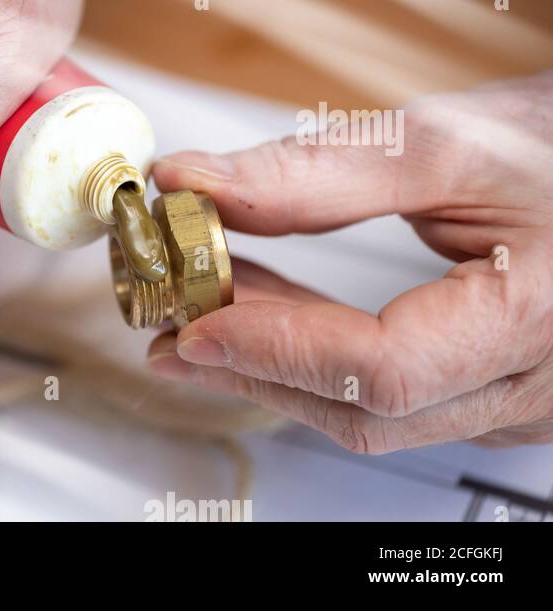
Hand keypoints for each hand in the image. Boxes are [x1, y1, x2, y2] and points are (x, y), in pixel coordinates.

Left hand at [146, 72, 552, 452]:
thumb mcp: (448, 143)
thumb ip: (315, 175)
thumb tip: (196, 183)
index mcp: (541, 317)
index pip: (384, 369)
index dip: (277, 349)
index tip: (196, 321)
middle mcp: (539, 385)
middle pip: (366, 408)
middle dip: (254, 363)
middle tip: (171, 321)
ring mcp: (523, 403)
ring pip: (375, 414)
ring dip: (279, 364)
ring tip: (205, 311)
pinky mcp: (500, 396)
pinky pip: (396, 400)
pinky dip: (321, 362)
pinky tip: (270, 318)